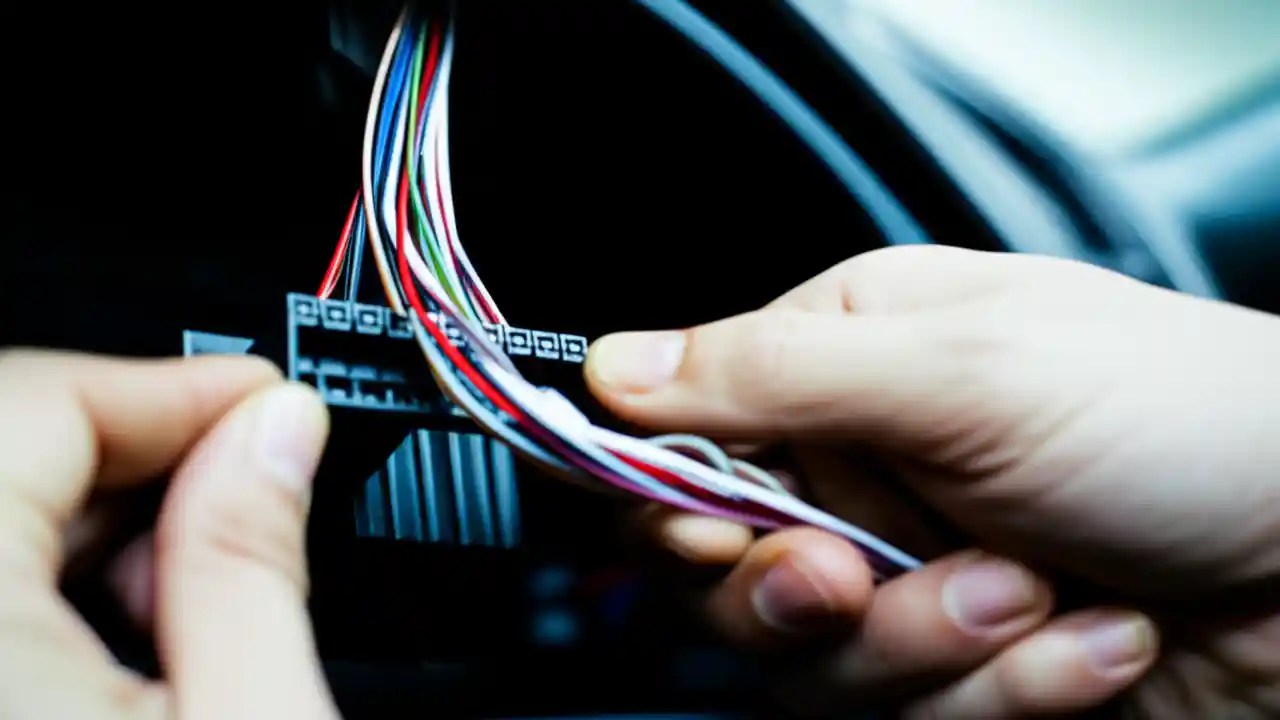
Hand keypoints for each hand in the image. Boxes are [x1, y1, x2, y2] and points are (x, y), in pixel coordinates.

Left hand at [0, 350, 339, 718]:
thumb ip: (251, 562)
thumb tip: (278, 430)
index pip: (34, 408)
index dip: (168, 385)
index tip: (262, 399)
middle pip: (0, 454)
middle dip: (136, 454)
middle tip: (249, 491)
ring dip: (89, 525)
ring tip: (193, 600)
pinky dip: (38, 590)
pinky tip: (118, 648)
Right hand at [586, 246, 1279, 717]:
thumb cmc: (1184, 418)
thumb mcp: (967, 370)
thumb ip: (775, 372)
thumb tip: (615, 367)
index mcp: (848, 366)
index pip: (685, 437)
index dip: (665, 500)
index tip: (696, 535)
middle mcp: (867, 473)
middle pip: (730, 574)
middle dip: (798, 596)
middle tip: (853, 576)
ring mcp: (916, 578)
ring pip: (820, 665)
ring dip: (935, 645)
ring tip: (1034, 591)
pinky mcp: (968, 669)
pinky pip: (919, 717)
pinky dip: (1010, 693)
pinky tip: (1090, 640)